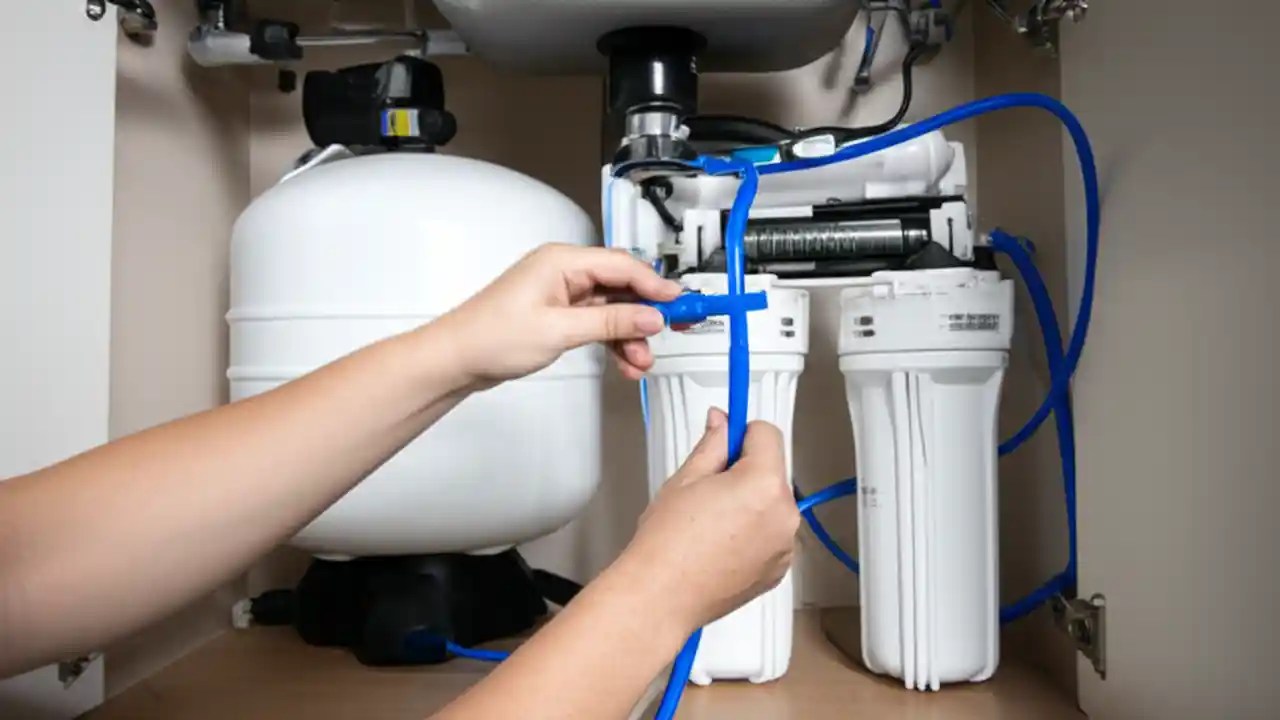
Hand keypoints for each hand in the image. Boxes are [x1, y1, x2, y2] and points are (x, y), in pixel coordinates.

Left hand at [435, 244, 682, 383]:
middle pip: (620, 286)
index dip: (654, 283)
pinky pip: (596, 323)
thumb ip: (610, 322)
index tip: (678, 302)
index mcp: (561, 261)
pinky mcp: (557, 315)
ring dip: (629, 335)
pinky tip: (624, 362)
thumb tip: (650, 315)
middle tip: (670, 332)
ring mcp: (560, 294)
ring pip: (611, 309)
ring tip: (640, 361)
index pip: (621, 265)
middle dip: (644, 314)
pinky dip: (612, 341)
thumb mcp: (559, 330)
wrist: (456, 359)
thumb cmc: (491, 336)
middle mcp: (563, 272)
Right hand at [616, 409, 798, 631]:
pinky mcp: (779, 569)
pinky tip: (721, 543)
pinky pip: (772, 535)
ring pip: (773, 503)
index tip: (727, 441)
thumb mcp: (686, 479)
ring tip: (711, 521)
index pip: (768, 434)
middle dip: (746, 470)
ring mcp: (785, 546)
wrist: (661, 596)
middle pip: (773, 470)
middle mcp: (784, 515)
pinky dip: (754, 533)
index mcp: (763, 485)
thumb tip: (722, 423)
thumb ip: (713, 444)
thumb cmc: (667, 543)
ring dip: (751, 503)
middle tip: (708, 489)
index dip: (742, 434)